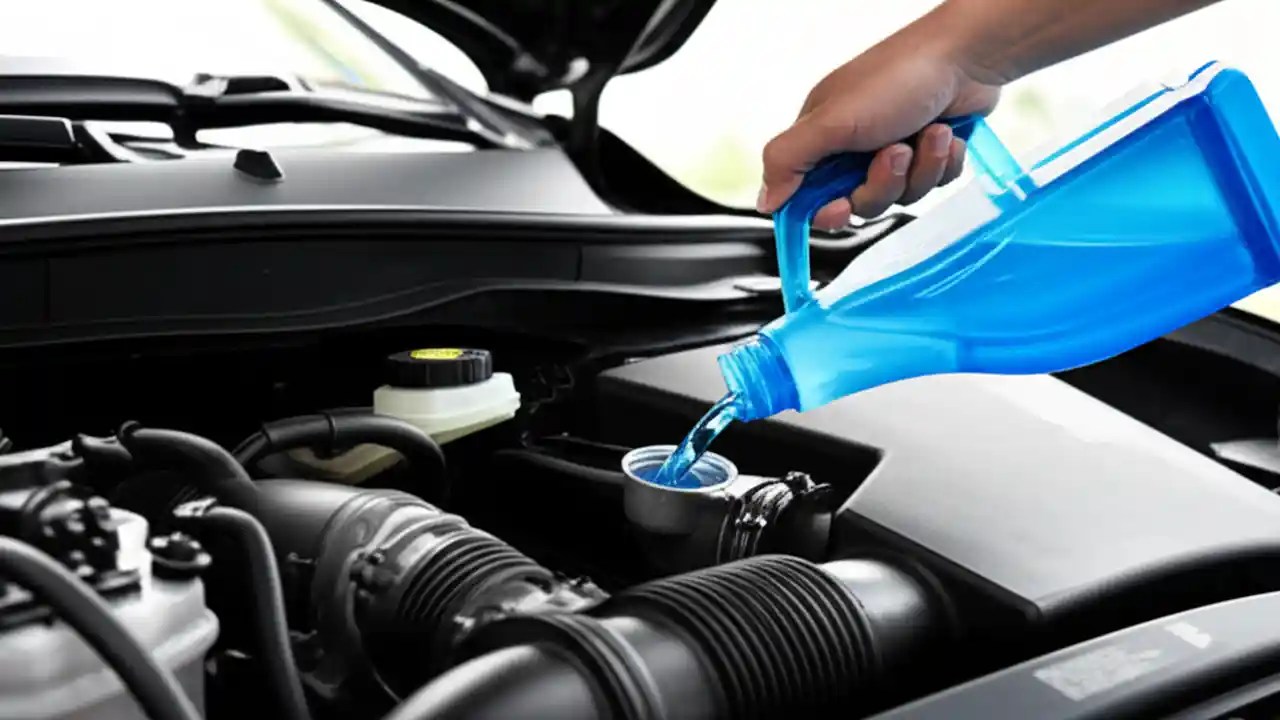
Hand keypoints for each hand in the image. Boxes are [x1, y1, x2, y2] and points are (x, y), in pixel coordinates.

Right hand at [757, 7, 1000, 228]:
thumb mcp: (832, 120)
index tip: (840, 208)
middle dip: (883, 183)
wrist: (968, 56)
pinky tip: (946, 134)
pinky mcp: (929, 152)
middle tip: (895, 151)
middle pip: (860, 202)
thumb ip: (788, 160)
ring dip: (920, 168)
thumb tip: (764, 201)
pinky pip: (934, 184)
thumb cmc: (899, 77)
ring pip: (901, 196)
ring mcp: (894, 149)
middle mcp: (856, 146)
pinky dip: (943, 162)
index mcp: (823, 135)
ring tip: (929, 133)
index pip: (809, 194)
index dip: (825, 209)